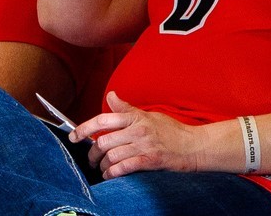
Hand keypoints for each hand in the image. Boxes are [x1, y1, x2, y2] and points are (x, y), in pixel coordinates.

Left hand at [73, 92, 212, 178]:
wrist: (196, 145)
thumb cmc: (173, 130)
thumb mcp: (148, 114)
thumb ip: (127, 109)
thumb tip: (111, 96)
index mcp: (135, 117)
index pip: (103, 119)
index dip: (85, 128)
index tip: (75, 136)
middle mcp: (137, 130)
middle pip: (104, 141)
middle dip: (92, 152)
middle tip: (90, 158)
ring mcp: (144, 145)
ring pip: (112, 155)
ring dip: (103, 165)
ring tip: (101, 169)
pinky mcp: (151, 160)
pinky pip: (126, 166)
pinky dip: (114, 172)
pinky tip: (110, 175)